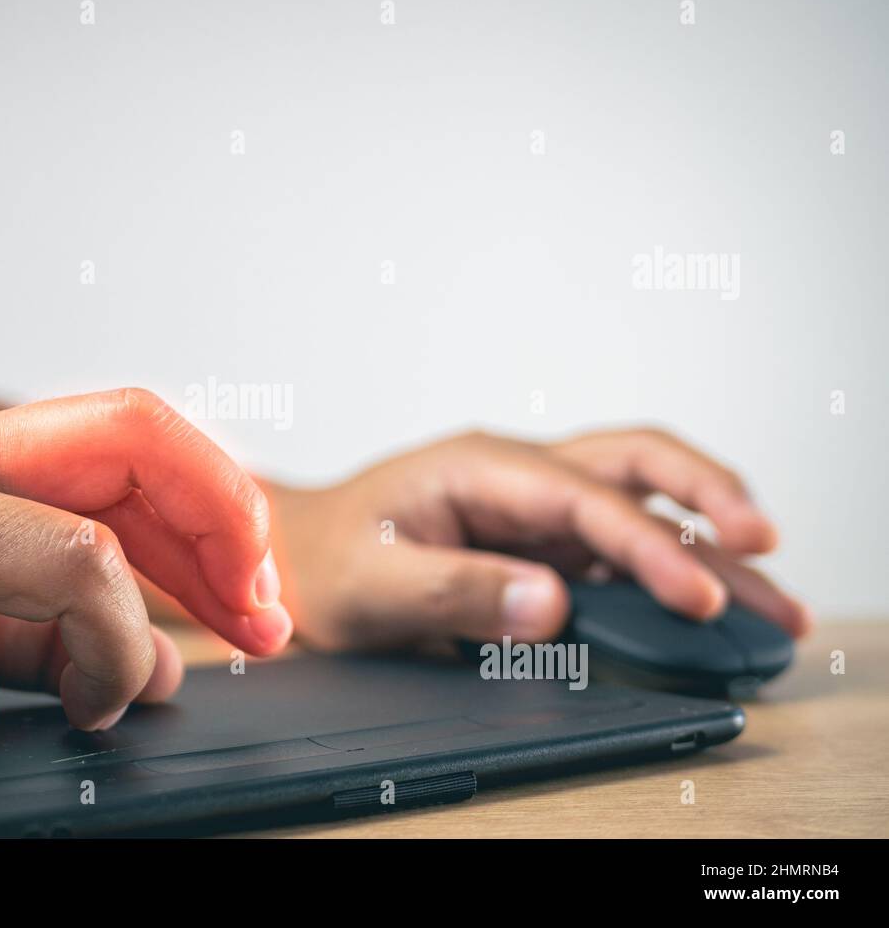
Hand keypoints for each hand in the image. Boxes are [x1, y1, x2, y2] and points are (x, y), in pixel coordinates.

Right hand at [0, 389, 289, 752]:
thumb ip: (45, 616)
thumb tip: (154, 670)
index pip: (142, 436)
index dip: (225, 511)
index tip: (261, 598)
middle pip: (135, 453)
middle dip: (224, 543)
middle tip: (255, 626)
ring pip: (79, 561)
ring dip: (116, 650)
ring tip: (97, 704)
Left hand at [266, 428, 809, 650]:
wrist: (295, 555)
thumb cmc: (325, 559)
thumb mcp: (373, 584)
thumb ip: (456, 590)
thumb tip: (547, 604)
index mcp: (478, 468)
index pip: (585, 499)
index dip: (649, 545)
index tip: (695, 596)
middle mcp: (516, 474)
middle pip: (635, 461)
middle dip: (707, 496)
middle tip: (763, 549)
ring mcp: (532, 503)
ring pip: (640, 497)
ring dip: (705, 532)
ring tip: (769, 589)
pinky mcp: (537, 538)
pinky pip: (616, 540)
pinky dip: (669, 561)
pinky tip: (703, 592)